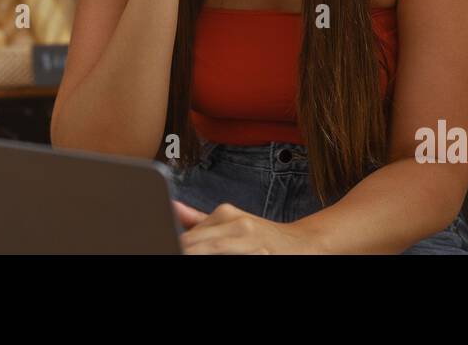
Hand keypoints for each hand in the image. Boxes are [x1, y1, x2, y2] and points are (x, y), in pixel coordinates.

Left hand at [175, 201, 323, 253]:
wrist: (303, 244)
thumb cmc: (261, 238)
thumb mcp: (231, 223)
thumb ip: (199, 220)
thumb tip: (171, 207)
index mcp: (226, 214)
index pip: (189, 236)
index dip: (175, 246)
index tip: (164, 249)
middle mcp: (239, 225)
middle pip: (196, 245)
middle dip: (183, 251)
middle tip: (167, 251)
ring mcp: (253, 244)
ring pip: (214, 250)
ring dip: (196, 255)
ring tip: (183, 256)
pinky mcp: (263, 256)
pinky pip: (238, 259)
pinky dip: (220, 260)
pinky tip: (221, 260)